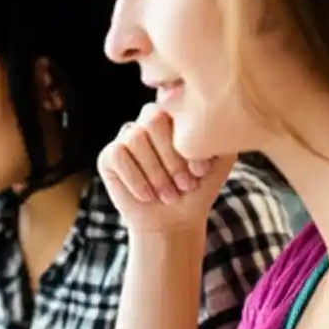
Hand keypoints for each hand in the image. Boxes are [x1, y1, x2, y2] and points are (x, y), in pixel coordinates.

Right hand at [98, 104, 234, 234]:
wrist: (175, 220)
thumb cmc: (199, 188)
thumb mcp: (220, 158)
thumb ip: (218, 130)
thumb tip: (211, 110)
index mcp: (174, 114)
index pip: (176, 109)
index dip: (186, 144)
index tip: (200, 172)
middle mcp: (148, 121)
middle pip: (152, 120)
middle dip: (170, 158)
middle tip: (184, 185)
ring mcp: (126, 137)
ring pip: (135, 138)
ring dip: (155, 172)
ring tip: (168, 194)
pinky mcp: (108, 156)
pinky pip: (118, 155)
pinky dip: (136, 179)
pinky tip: (148, 196)